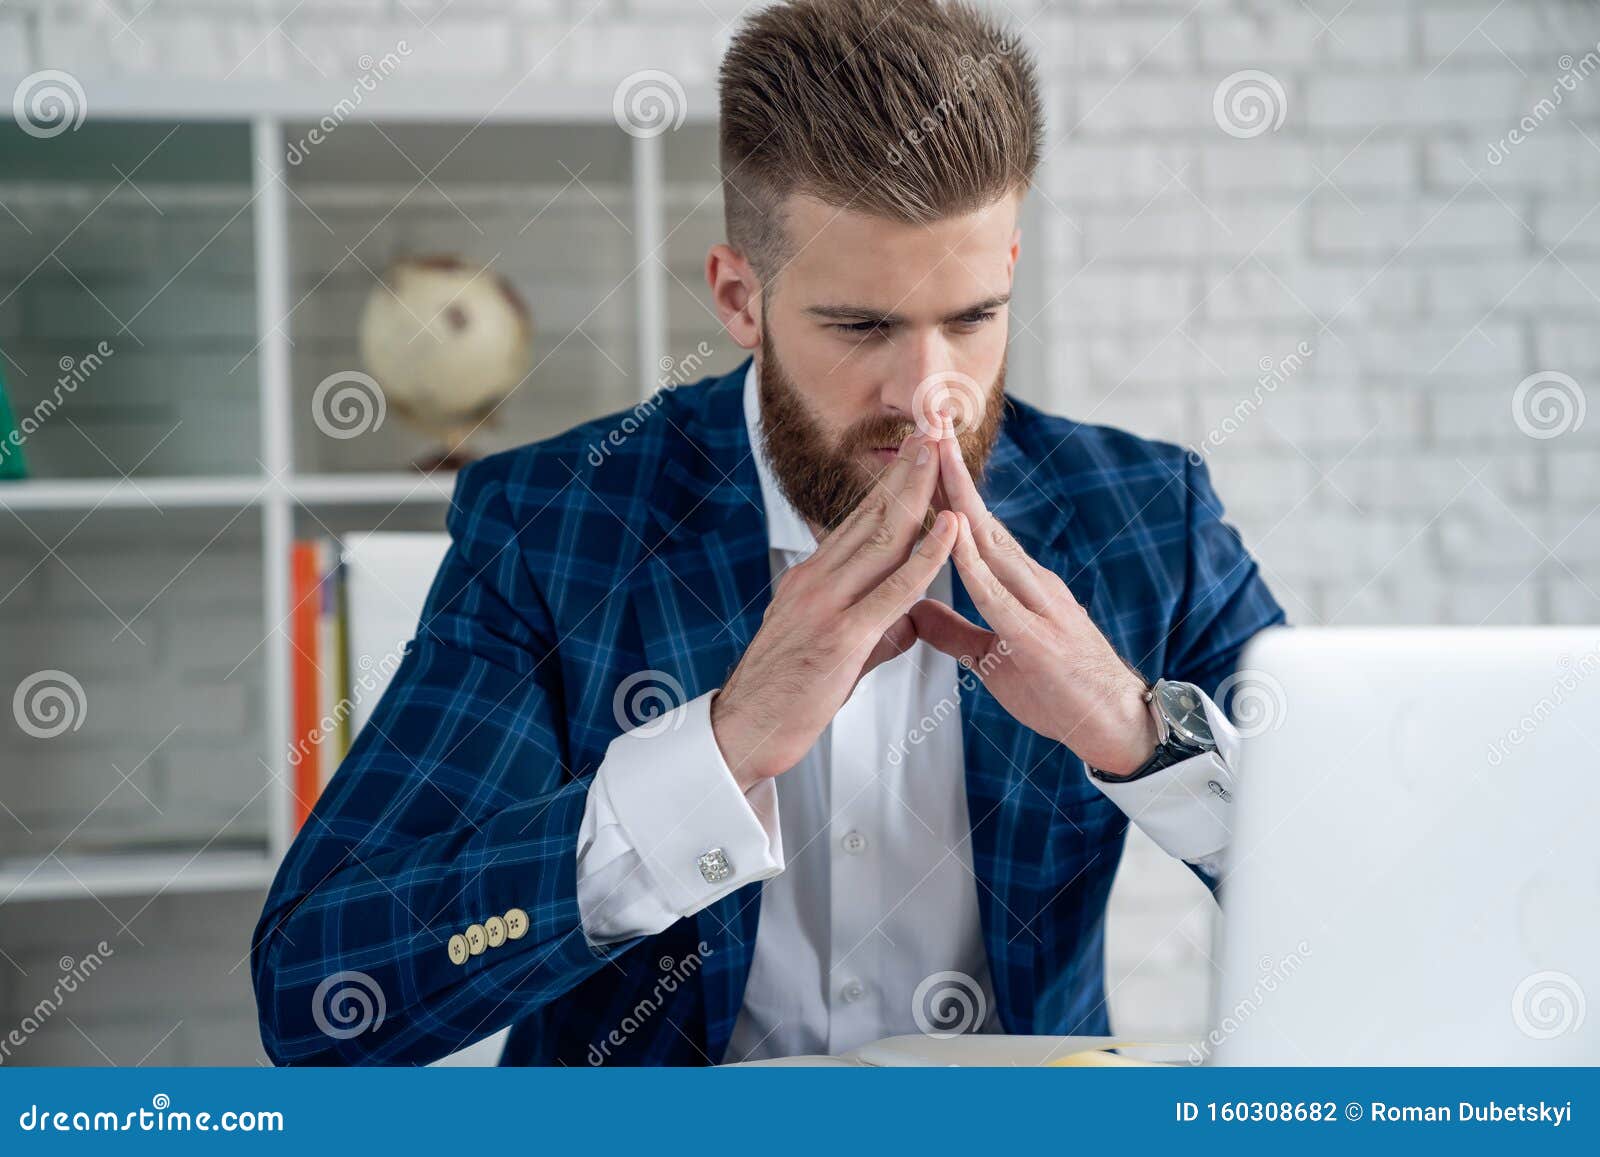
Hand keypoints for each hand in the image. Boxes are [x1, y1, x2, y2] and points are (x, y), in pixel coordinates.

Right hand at [711, 431, 955, 791]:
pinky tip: (949, 529)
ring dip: (917, 492)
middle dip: (905, 471)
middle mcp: (815, 580)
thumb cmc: (786, 697)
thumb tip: (910, 620)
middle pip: (872, 515)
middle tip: (931, 429)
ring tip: (940, 455)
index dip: (890, 485)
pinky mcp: (842, 637)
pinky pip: (893, 589)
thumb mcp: (835, 652)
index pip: (859, 521)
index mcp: (811, 579)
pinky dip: (927, 555)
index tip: (914, 453)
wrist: (745, 732)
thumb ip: (877, 630)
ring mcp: (827, 605)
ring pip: (883, 538)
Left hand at [909, 420, 1157, 776]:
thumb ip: (956, 631)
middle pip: (982, 518)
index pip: (977, 527)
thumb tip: (915, 611)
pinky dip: (971, 561)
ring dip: (959, 498)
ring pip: (990, 542)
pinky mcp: (1036, 636)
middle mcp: (1030, 581)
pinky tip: (950, 534)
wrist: (1114, 725)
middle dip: (951, 472)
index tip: (923, 451)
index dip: (947, 489)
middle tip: (927, 424)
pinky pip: (996, 593)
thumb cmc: (1058, 691)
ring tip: (935, 456)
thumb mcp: (993, 658)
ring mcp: (1037, 604)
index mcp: (1019, 584)